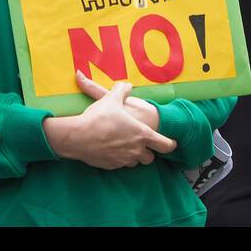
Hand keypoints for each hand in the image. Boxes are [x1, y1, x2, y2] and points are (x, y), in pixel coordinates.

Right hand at [42, 77, 175, 169]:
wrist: (78, 136)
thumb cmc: (99, 117)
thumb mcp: (111, 99)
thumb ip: (122, 90)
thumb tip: (126, 85)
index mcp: (142, 134)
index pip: (164, 144)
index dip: (169, 144)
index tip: (171, 143)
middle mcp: (136, 150)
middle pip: (150, 158)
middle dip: (149, 151)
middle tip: (143, 143)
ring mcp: (123, 160)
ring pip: (136, 163)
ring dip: (135, 156)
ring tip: (127, 146)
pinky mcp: (111, 166)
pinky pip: (121, 165)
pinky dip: (121, 159)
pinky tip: (113, 150)